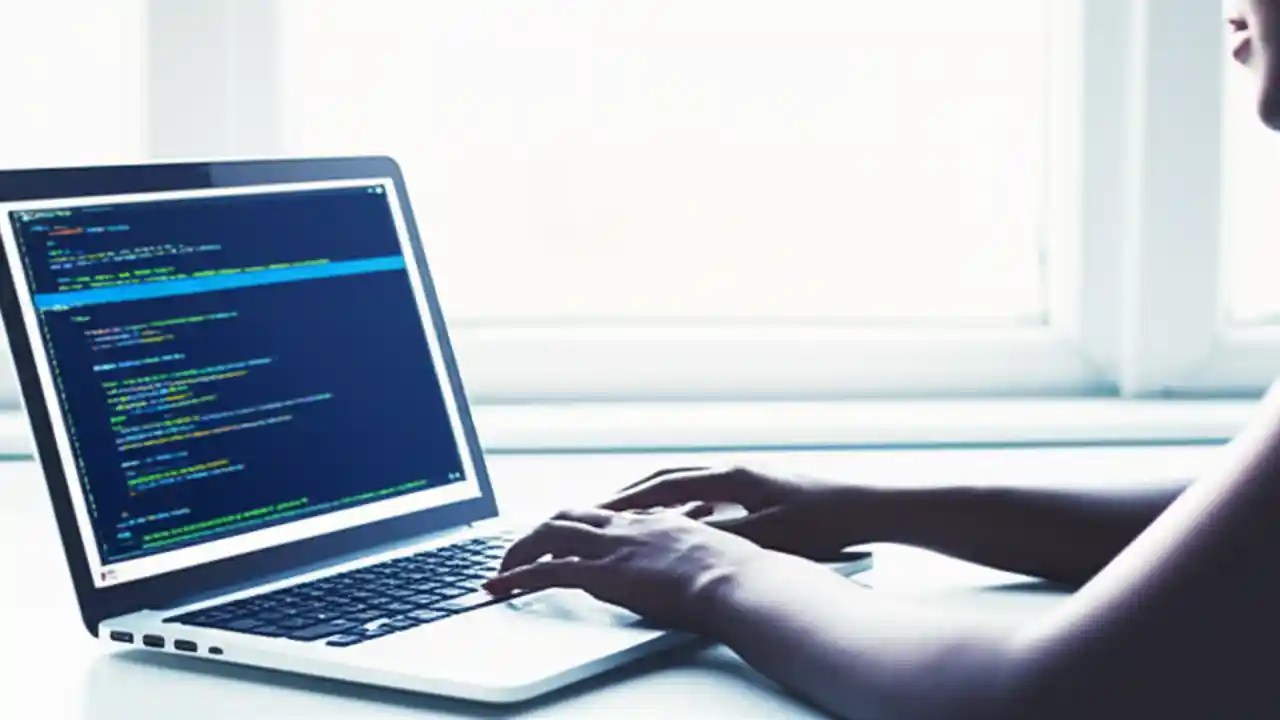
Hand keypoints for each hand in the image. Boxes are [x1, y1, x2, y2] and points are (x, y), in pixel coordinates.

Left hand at [483, 507, 779, 631]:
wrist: (740, 583)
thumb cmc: (738, 576)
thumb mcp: (711, 553)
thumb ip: (688, 548)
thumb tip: (684, 554)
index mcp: (654, 521)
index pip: (603, 516)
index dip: (577, 527)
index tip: (563, 539)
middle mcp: (629, 526)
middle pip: (569, 516)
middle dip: (538, 533)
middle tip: (519, 553)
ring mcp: (615, 547)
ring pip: (551, 535)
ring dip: (520, 551)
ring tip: (501, 572)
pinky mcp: (606, 573)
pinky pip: (550, 571)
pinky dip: (520, 578)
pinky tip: (503, 588)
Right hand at [599, 465, 884, 560]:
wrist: (866, 508)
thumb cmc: (822, 523)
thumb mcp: (766, 536)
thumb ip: (720, 539)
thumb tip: (676, 542)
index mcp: (732, 478)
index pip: (667, 487)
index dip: (629, 501)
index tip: (599, 512)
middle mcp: (735, 470)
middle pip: (671, 478)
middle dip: (634, 495)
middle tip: (600, 510)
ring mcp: (748, 477)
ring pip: (689, 485)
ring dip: (658, 499)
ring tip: (631, 516)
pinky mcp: (761, 489)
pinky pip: (709, 494)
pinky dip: (686, 505)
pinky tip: (684, 522)